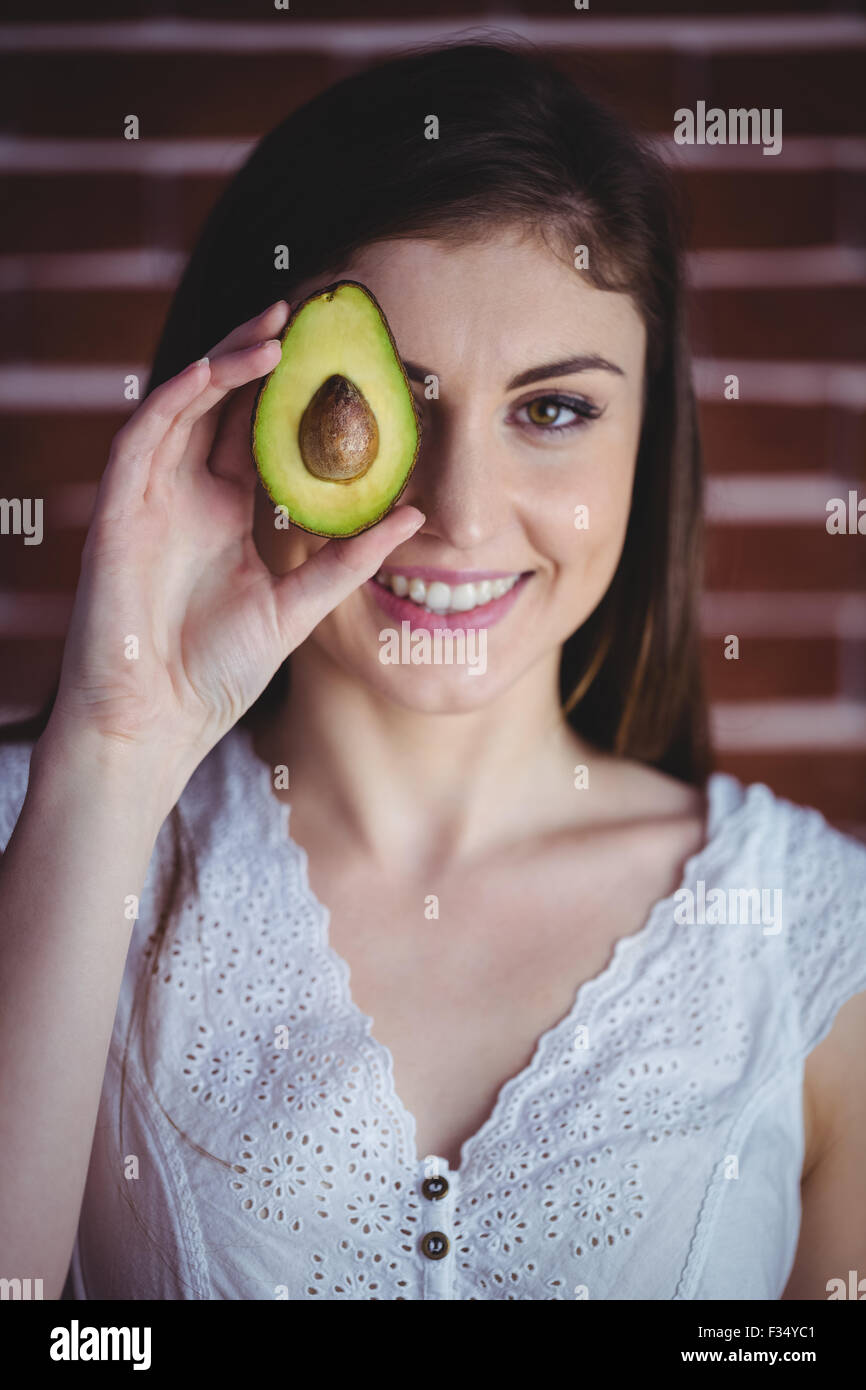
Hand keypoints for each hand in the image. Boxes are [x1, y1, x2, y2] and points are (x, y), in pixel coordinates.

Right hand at [42, 299, 424, 783]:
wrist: (158, 720)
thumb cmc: (217, 670)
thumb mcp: (298, 605)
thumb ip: (348, 559)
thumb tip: (414, 515)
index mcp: (227, 511)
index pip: (259, 431)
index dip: (291, 390)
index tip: (339, 354)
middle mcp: (188, 493)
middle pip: (221, 404)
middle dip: (256, 355)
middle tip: (302, 312)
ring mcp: (151, 496)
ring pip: (183, 404)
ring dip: (222, 362)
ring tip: (272, 330)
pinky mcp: (120, 506)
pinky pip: (145, 433)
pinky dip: (179, 396)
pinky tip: (219, 370)